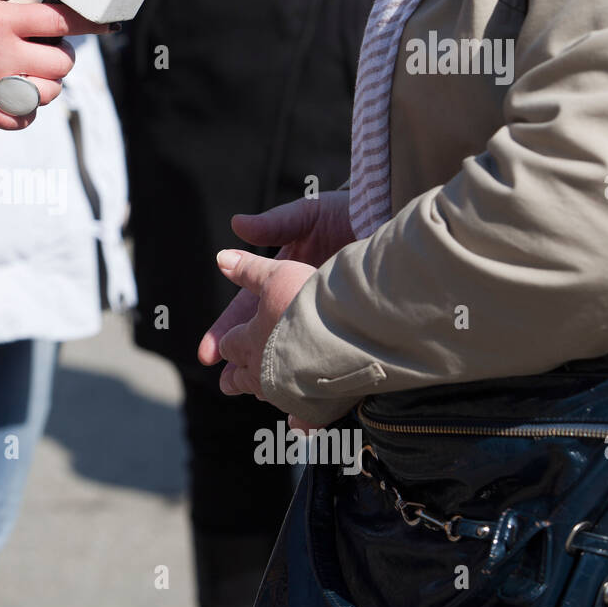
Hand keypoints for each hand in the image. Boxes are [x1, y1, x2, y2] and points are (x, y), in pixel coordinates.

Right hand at [0, 0, 109, 129]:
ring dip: (48, 86)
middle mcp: (0, 52)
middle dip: (63, 57)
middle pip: (60, 63)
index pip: (60, 20)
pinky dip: (25, 114)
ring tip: (36, 75)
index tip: (105, 23)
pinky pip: (15, 120)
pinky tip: (22, 100)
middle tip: (51, 50)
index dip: (88, 21)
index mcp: (2, 19)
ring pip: (44, 94)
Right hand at [197, 191, 352, 396]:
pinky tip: (312, 394)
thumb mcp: (309, 214)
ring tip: (264, 397)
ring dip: (278, 373)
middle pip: (265, 336)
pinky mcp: (355, 323)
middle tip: (228, 385)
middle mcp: (302, 299)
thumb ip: (275, 224)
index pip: (248, 309)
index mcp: (285, 276)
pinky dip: (321, 374)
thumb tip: (237, 225)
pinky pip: (333, 352)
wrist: (397, 214)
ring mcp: (328, 313)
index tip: (211, 353)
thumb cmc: (351, 210)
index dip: (227, 331)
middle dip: (244, 362)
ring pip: (296, 348)